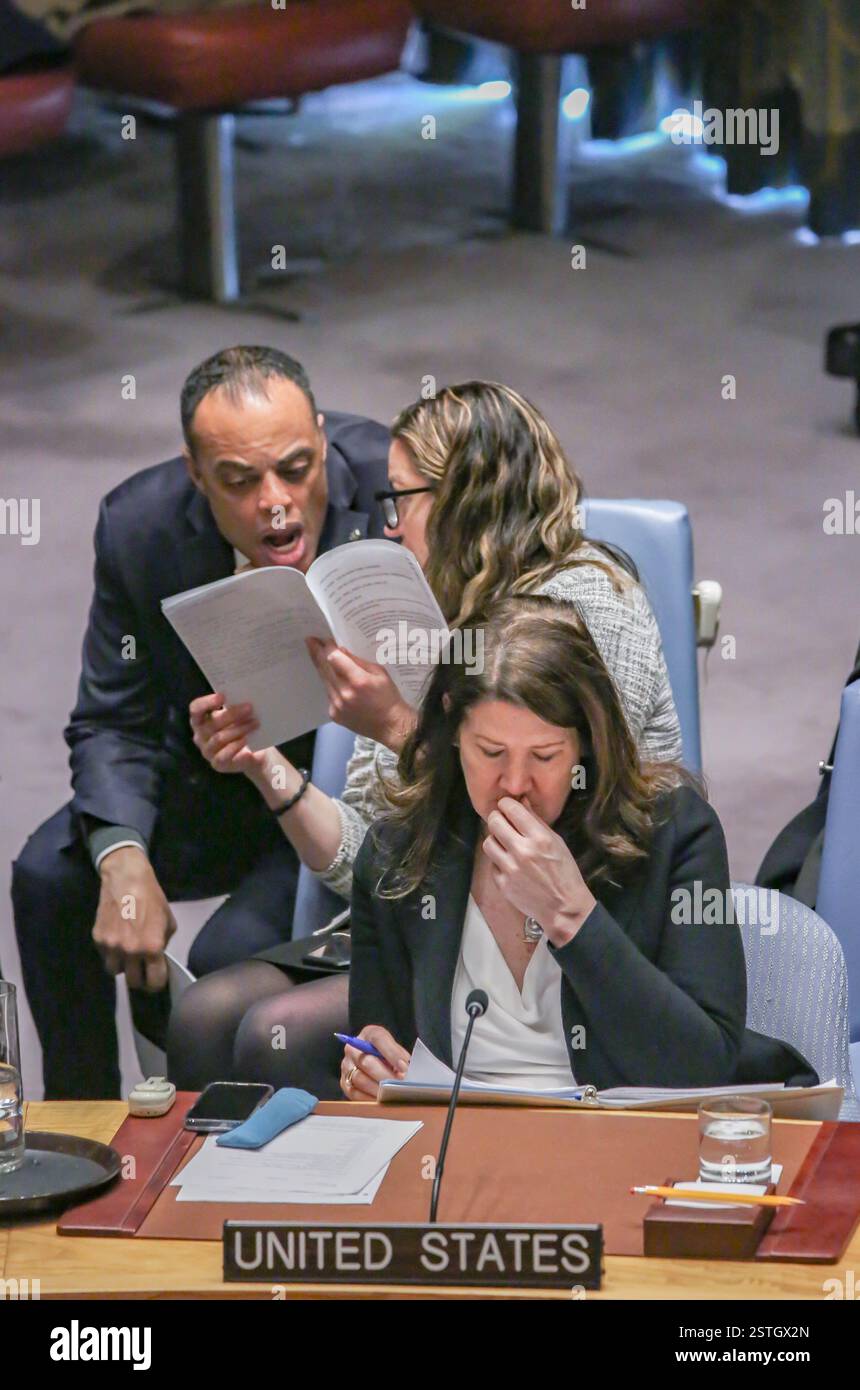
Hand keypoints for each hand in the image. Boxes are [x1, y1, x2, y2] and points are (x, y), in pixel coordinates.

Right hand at [92, 847, 176, 990]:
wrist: (126, 879)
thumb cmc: (152, 897)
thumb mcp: (168, 921)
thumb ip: (163, 943)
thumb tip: (157, 958)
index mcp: (152, 947)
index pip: (154, 981)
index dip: (156, 983)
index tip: (155, 980)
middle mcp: (131, 951)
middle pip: (133, 982)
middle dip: (139, 978)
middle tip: (142, 970)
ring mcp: (111, 946)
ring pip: (115, 972)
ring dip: (122, 967)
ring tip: (127, 955)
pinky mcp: (97, 939)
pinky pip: (105, 955)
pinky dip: (111, 953)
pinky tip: (117, 939)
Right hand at [189, 691, 269, 776]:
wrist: (253, 752)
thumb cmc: (240, 728)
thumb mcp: (236, 715)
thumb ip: (234, 706)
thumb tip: (243, 695)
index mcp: (200, 720)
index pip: (195, 709)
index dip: (206, 702)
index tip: (223, 696)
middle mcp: (200, 736)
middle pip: (211, 724)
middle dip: (231, 714)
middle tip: (249, 707)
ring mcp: (207, 751)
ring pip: (219, 738)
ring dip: (239, 729)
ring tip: (255, 722)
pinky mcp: (217, 764)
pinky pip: (224, 754)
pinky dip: (237, 745)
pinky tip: (248, 739)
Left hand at [306, 638, 415, 749]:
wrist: (390, 725)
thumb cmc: (388, 697)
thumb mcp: (379, 673)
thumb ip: (358, 661)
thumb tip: (341, 650)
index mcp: (358, 681)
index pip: (335, 658)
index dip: (328, 647)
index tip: (324, 639)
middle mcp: (344, 693)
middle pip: (324, 668)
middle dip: (317, 652)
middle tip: (310, 640)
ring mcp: (337, 705)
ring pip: (324, 680)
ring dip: (322, 668)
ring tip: (318, 656)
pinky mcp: (334, 714)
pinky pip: (329, 694)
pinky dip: (331, 685)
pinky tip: (335, 681)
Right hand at [340, 1026, 410, 1100]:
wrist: (376, 1061)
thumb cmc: (388, 1055)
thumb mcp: (396, 1049)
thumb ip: (400, 1056)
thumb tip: (405, 1071)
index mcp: (369, 1034)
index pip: (378, 1039)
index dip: (392, 1053)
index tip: (404, 1066)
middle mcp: (353, 1048)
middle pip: (367, 1062)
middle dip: (385, 1076)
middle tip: (399, 1085)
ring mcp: (346, 1066)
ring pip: (360, 1079)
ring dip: (378, 1089)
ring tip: (392, 1095)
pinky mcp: (344, 1083)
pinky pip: (354, 1093)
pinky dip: (369, 1099)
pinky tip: (381, 1101)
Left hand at [481, 796, 595, 946]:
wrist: (563, 908)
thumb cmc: (565, 873)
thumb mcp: (557, 843)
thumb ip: (537, 822)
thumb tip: (522, 802)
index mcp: (539, 838)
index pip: (512, 809)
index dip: (506, 804)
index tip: (506, 806)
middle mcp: (522, 851)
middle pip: (494, 822)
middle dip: (497, 818)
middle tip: (502, 822)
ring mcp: (510, 868)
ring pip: (488, 842)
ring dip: (495, 840)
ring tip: (504, 844)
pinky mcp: (502, 883)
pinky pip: (492, 863)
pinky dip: (499, 861)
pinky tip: (509, 864)